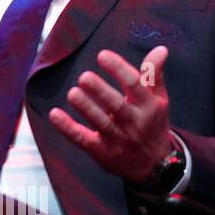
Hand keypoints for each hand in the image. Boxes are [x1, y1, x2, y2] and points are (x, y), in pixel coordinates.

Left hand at [48, 45, 172, 184]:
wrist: (154, 166)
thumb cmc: (152, 124)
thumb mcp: (158, 100)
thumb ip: (153, 75)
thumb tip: (160, 48)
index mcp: (148, 106)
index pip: (135, 85)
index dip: (119, 69)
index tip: (102, 55)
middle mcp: (134, 123)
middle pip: (117, 106)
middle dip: (100, 92)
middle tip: (84, 77)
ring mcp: (118, 139)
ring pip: (101, 124)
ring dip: (86, 108)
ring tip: (72, 93)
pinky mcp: (102, 152)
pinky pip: (83, 139)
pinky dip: (68, 128)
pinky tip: (54, 114)